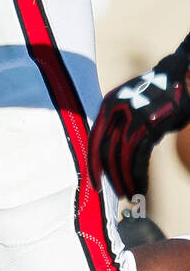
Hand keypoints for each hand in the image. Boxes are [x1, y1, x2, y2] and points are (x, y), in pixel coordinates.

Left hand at [92, 37, 189, 199]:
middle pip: (106, 151)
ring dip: (126, 178)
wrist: (176, 75)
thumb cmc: (155, 94)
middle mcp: (115, 110)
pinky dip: (138, 173)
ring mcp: (132, 117)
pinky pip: (139, 155)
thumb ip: (120, 127)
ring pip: (122, 156)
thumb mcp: (130, 107)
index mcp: (107, 106)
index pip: (95, 141)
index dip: (94, 165)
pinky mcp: (150, 124)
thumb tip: (112, 155)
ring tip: (131, 194)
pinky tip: (141, 185)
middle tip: (118, 194)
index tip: (95, 184)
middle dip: (111, 176)